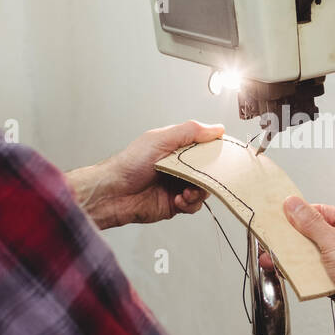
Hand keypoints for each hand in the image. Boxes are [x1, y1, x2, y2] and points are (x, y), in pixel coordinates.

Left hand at [67, 121, 223, 228]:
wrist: (113, 193)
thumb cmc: (129, 164)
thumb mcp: (160, 139)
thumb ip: (190, 131)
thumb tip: (216, 128)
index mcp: (176, 148)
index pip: (204, 148)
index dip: (215, 151)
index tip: (222, 155)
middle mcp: (178, 167)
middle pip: (207, 171)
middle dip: (209, 175)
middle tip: (207, 176)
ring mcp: (177, 186)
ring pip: (203, 190)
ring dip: (199, 191)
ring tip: (187, 190)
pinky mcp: (175, 204)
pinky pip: (193, 206)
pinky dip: (190, 203)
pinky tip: (179, 199)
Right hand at [281, 196, 334, 330]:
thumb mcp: (333, 240)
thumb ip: (310, 222)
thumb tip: (294, 204)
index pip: (321, 212)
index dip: (300, 216)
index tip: (282, 220)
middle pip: (316, 235)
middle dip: (298, 242)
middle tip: (281, 244)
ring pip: (316, 256)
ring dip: (302, 260)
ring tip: (287, 262)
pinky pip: (319, 273)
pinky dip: (309, 275)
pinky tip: (300, 276)